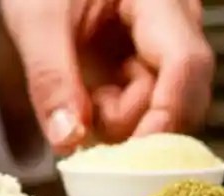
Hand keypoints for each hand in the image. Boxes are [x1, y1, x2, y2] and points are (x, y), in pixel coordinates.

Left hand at [0, 0, 212, 153]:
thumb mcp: (38, 23)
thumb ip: (50, 78)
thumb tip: (68, 138)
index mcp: (159, 0)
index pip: (185, 63)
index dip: (165, 114)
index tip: (131, 153)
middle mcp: (174, 25)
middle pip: (181, 95)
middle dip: (134, 123)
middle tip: (84, 122)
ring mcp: (162, 49)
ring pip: (161, 109)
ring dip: (117, 122)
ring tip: (80, 98)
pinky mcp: (144, 69)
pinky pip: (141, 110)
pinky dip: (111, 120)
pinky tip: (87, 104)